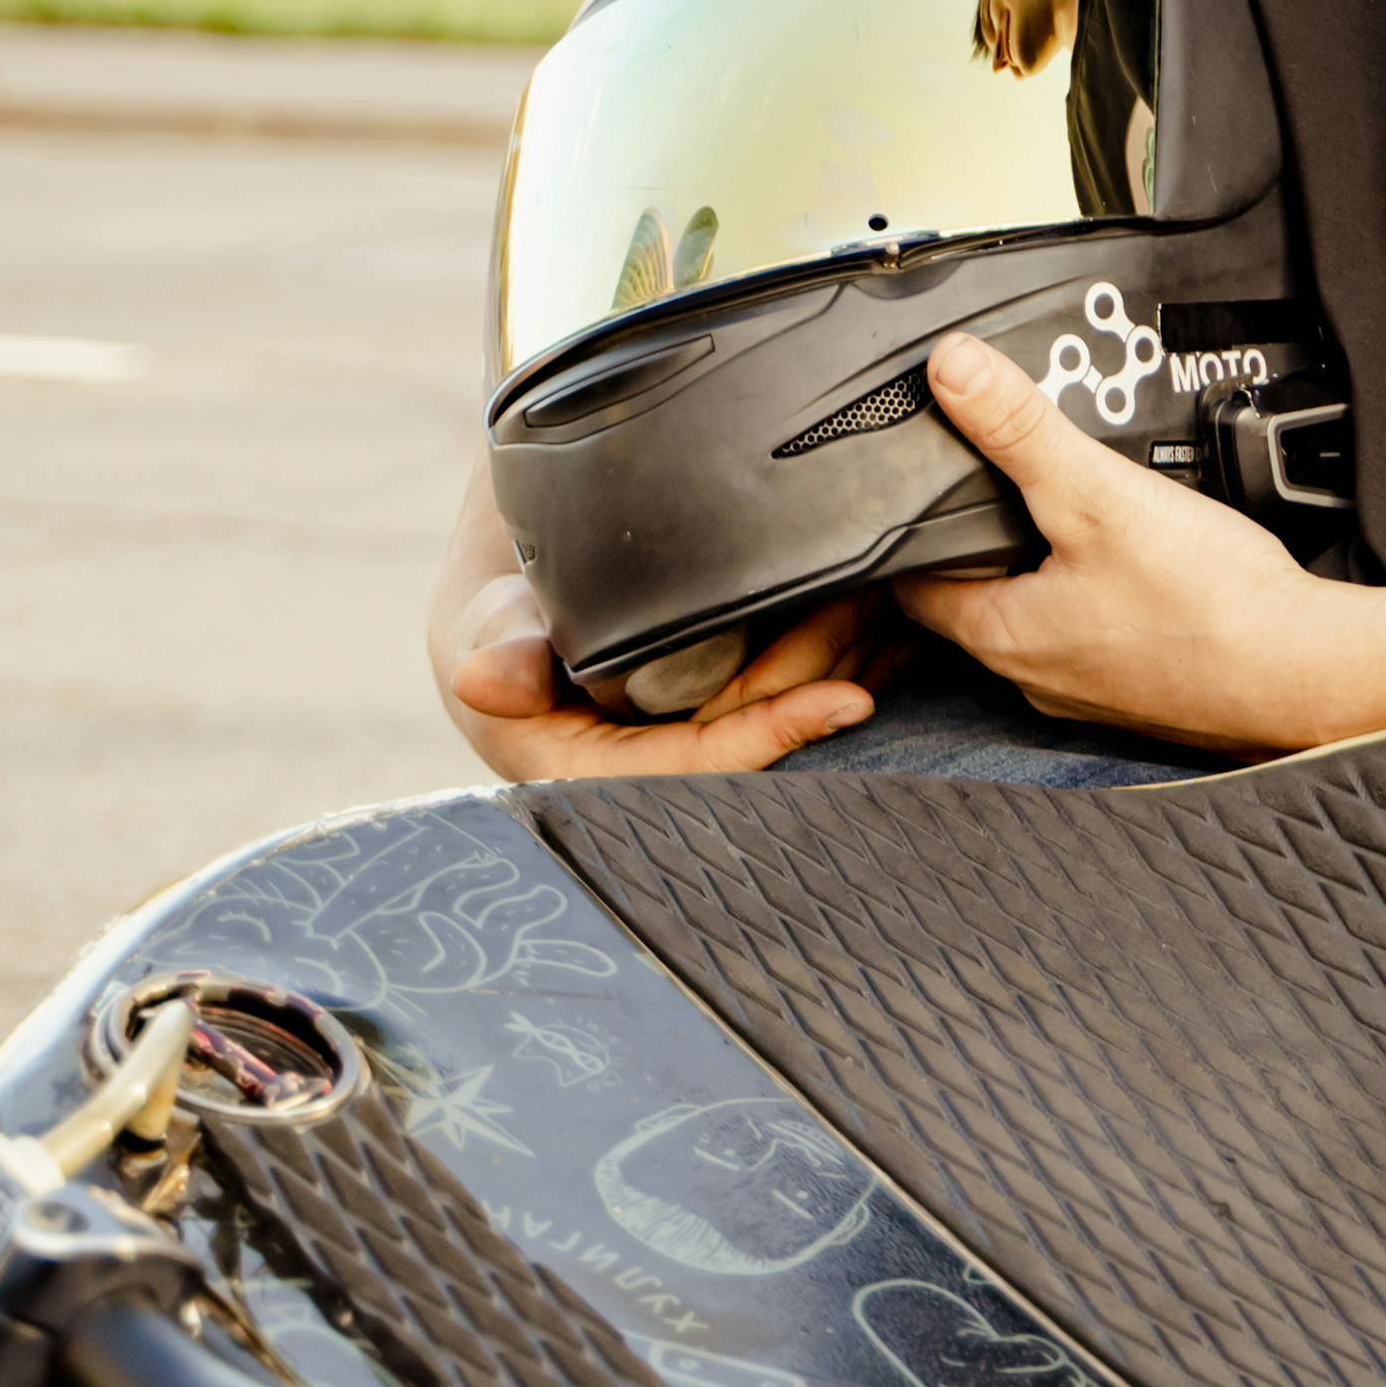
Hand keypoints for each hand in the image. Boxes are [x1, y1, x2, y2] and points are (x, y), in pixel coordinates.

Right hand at [427, 457, 890, 783]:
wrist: (512, 609)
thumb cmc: (496, 627)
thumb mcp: (488, 630)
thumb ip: (499, 648)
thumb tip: (487, 680)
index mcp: (593, 777)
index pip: (702, 769)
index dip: (773, 739)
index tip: (847, 702)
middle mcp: (653, 773)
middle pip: (760, 738)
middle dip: (826, 683)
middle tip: (888, 623)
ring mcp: (694, 740)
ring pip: (786, 712)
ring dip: (844, 664)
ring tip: (898, 610)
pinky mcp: (722, 712)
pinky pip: (790, 693)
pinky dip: (840, 658)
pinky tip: (894, 626)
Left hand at [896, 335, 1377, 748]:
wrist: (1308, 676)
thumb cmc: (1208, 607)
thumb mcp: (1097, 493)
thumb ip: (1020, 429)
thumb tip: (953, 369)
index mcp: (1003, 638)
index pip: (913, 585)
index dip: (908, 534)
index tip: (911, 493)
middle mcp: (1037, 675)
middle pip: (977, 597)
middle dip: (982, 541)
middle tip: (995, 482)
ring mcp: (1093, 690)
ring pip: (1041, 615)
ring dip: (1045, 566)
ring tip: (1069, 508)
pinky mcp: (1144, 688)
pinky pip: (1098, 632)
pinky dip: (1101, 592)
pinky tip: (1138, 561)